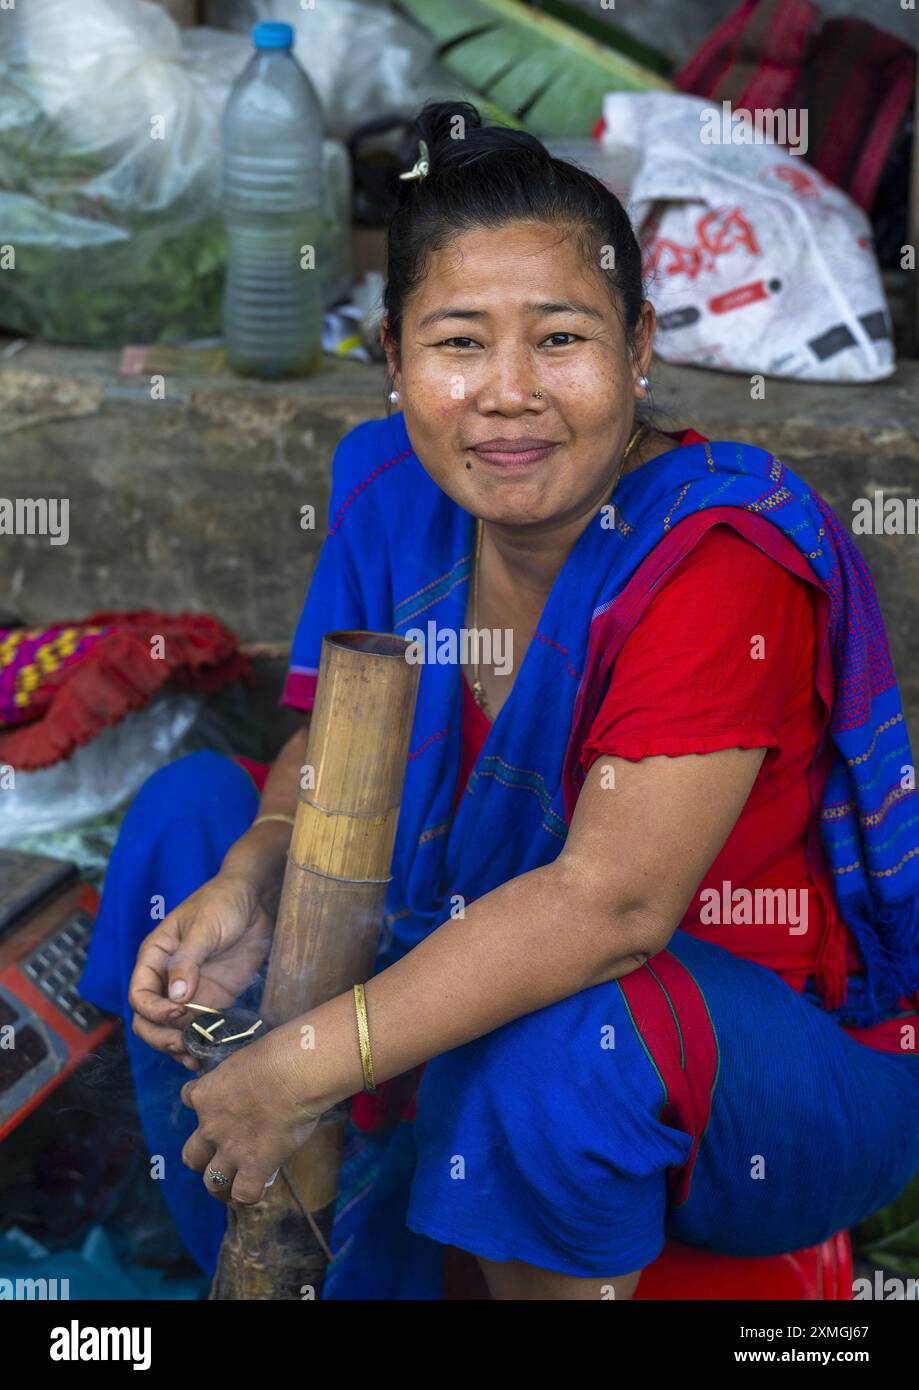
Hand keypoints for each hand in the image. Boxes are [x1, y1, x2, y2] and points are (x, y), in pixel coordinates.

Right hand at [128, 871, 273, 1069]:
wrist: (257, 900)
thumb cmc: (223, 902)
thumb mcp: (203, 927)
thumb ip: (187, 961)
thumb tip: (176, 996)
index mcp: (154, 958)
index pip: (140, 995)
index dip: (154, 1011)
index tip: (180, 1012)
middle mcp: (168, 980)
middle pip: (149, 1021)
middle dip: (162, 1037)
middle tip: (185, 1045)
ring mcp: (191, 992)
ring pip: (172, 1031)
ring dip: (180, 1048)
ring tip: (197, 1059)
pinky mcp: (215, 1000)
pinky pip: (202, 1029)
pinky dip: (203, 1044)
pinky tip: (212, 1054)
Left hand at [180, 1022, 320, 1202]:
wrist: (292, 1072)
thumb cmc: (275, 1055)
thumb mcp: (245, 1059)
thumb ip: (242, 1077)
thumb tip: (257, 1081)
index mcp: (205, 1094)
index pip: (189, 1099)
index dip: (203, 1104)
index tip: (220, 1102)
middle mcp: (211, 1126)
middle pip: (191, 1155)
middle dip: (203, 1158)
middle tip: (221, 1155)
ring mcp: (230, 1150)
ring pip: (212, 1182)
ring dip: (221, 1185)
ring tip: (233, 1186)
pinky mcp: (254, 1166)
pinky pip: (245, 1194)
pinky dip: (249, 1193)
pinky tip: (259, 1185)